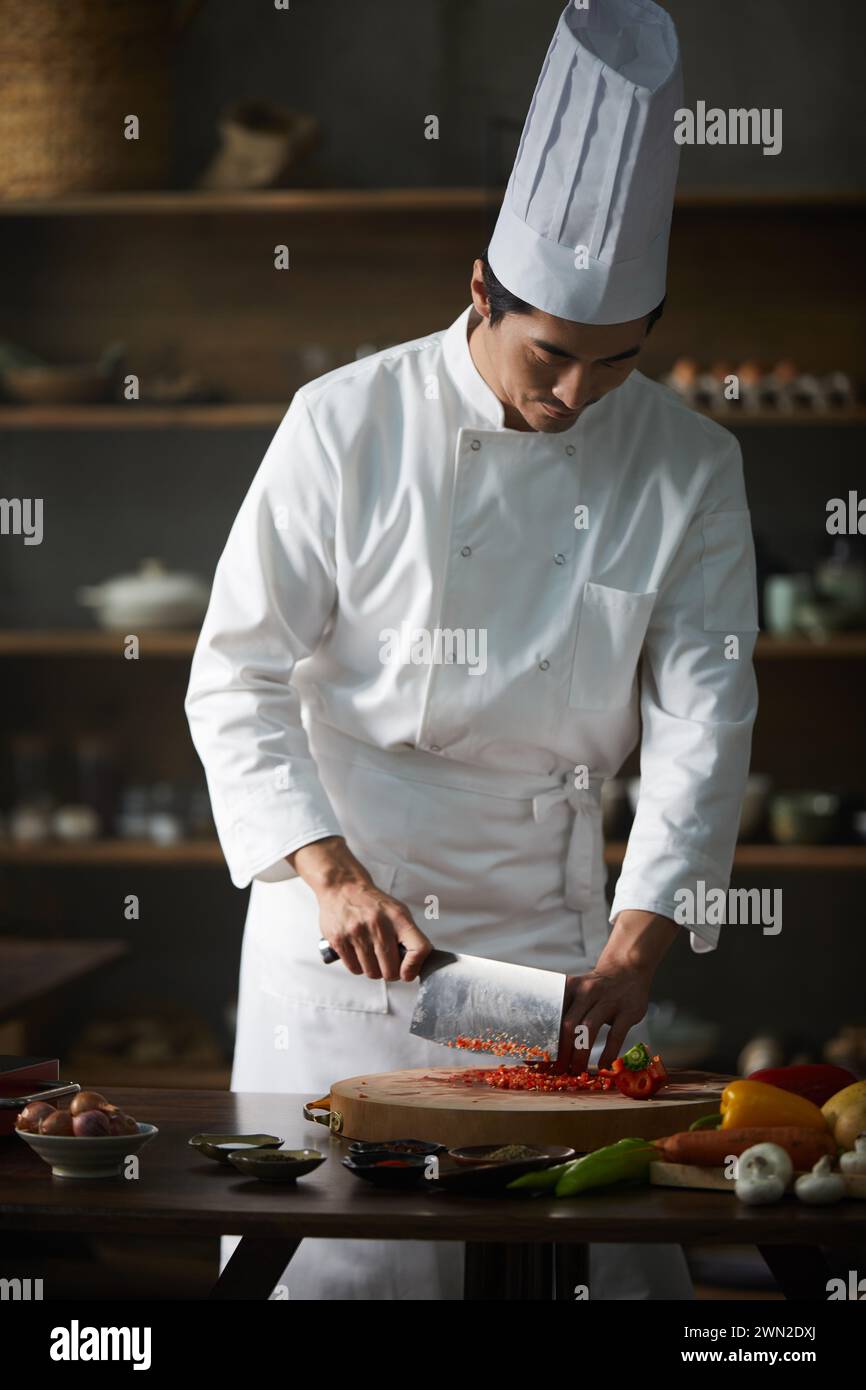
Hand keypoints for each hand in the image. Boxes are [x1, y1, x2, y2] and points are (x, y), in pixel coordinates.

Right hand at [287, 836, 431, 982]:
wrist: (342, 887)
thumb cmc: (373, 904)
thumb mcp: (397, 912)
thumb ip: (409, 936)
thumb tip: (416, 966)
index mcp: (398, 917)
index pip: (418, 948)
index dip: (415, 967)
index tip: (408, 973)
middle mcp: (378, 924)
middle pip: (391, 970)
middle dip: (391, 973)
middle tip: (387, 964)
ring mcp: (357, 932)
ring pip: (372, 973)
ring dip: (373, 970)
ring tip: (371, 956)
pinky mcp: (339, 940)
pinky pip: (354, 969)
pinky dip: (358, 967)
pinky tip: (358, 954)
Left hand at [555, 910, 678, 1073]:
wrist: (627, 969)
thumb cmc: (596, 988)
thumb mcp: (577, 991)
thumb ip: (564, 1010)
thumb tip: (545, 1042)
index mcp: (570, 987)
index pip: (552, 1015)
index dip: (544, 1038)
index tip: (538, 1058)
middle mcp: (587, 992)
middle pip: (569, 1025)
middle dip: (562, 1051)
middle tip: (558, 1070)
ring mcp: (609, 1000)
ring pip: (589, 1030)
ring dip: (580, 1054)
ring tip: (577, 1071)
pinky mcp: (628, 1011)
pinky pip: (615, 1035)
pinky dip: (607, 1053)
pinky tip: (602, 1065)